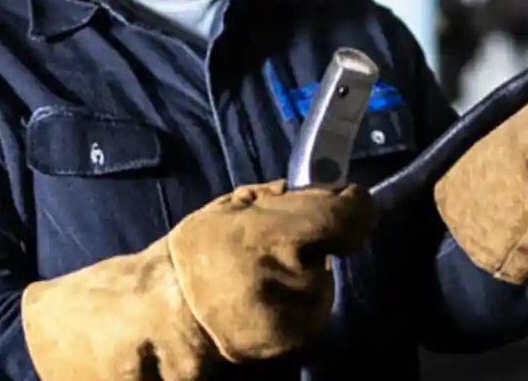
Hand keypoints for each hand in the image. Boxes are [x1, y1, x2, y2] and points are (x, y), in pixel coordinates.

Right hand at [168, 179, 376, 361]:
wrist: (174, 314)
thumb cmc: (197, 253)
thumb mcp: (229, 207)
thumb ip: (274, 196)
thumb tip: (311, 189)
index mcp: (270, 236)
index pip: (341, 217)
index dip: (354, 203)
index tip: (352, 195)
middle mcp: (291, 276)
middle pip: (336, 244)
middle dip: (320, 236)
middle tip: (288, 238)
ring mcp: (298, 313)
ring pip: (326, 276)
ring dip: (310, 268)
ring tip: (273, 269)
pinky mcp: (297, 338)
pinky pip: (316, 306)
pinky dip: (303, 297)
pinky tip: (274, 294)